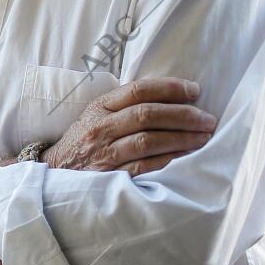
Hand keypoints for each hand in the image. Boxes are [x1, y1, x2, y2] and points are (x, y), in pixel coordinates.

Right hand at [44, 77, 215, 176]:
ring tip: (204, 137)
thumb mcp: (96, 115)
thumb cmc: (84, 141)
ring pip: (148, 141)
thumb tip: (170, 95)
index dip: (170, 88)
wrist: (56, 172)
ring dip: (181, 138)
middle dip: (183, 115)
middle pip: (147, 114)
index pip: (138, 90)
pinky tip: (186, 156)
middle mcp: (101, 127)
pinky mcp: (109, 176)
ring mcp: (104, 152)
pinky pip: (144, 166)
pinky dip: (168, 160)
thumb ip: (124, 105)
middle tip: (208, 119)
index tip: (195, 90)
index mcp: (100, 107)